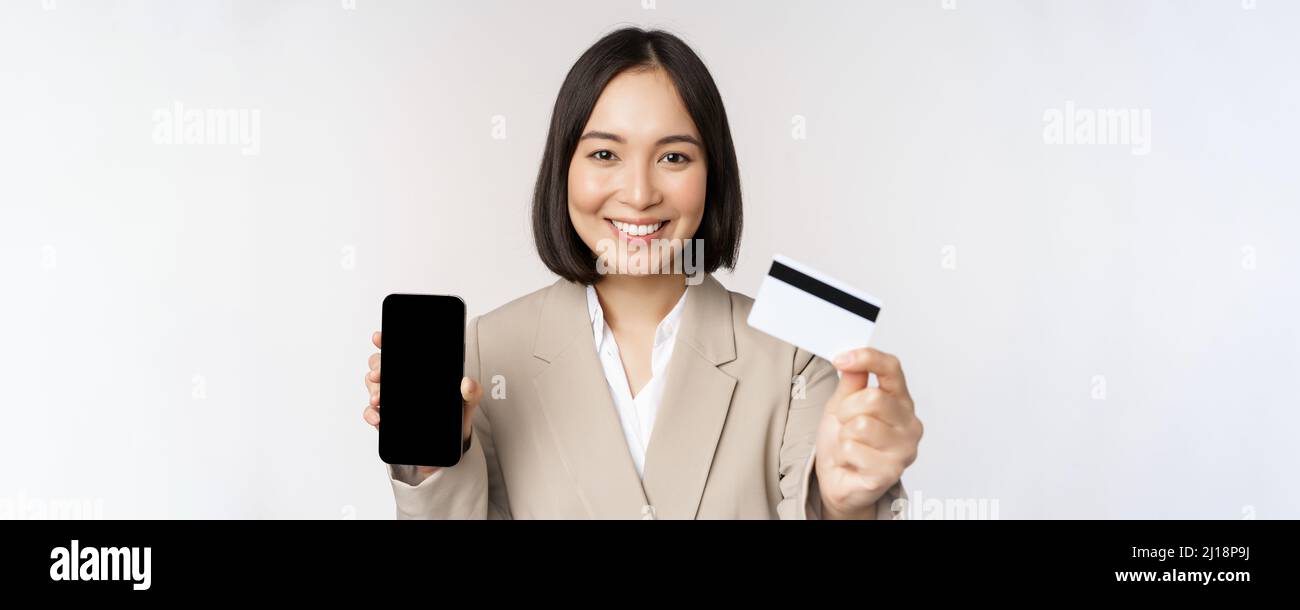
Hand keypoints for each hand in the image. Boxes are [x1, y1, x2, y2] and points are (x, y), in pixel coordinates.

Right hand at [362, 331, 481, 479]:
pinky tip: (378, 418)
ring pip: (373, 386)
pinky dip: (371, 414)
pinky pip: (371, 412)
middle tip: (379, 375)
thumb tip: (467, 383)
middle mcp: (401, 381)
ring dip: (373, 391)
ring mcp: (392, 398)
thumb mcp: (467, 401)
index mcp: (418, 370)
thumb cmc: (456, 416)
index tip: (379, 338)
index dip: (385, 341)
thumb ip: (471, 391)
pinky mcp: (387, 418)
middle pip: (379, 365)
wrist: (449, 444)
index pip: (398, 351)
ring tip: (379, 399)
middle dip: (376, 368)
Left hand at [814, 348, 921, 518]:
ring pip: (861, 425)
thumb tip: (852, 359)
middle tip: (844, 423)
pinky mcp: (890, 472)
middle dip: (846, 410)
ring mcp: (903, 449)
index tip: (841, 358)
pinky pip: (853, 450)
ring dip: (844, 435)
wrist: (839, 480)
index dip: (867, 358)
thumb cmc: (845, 441)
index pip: (892, 368)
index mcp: (900, 400)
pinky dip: (843, 455)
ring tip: (849, 444)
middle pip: (873, 398)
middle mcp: (909, 424)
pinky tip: (852, 461)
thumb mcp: (842, 404)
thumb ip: (850, 382)